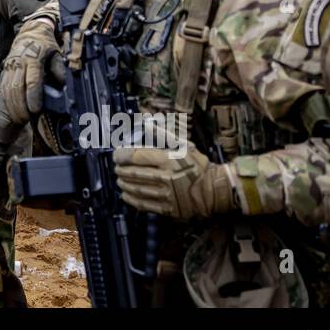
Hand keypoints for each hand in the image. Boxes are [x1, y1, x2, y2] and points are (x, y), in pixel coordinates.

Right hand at [0, 14, 60, 122]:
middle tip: (26, 120)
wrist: (30, 32)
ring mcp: (11, 66)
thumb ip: (59, 70)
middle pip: (17, 88)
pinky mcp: (6, 69)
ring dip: (13, 105)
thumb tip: (61, 85)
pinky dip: (7, 100)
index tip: (35, 110)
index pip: (32, 80)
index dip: (33, 97)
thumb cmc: (46, 45)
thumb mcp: (57, 53)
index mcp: (34, 59)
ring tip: (20, 119)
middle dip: (21, 106)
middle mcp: (20, 62)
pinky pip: (4, 87)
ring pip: (8, 89)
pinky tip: (12, 110)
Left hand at [113, 146, 234, 219]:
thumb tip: (147, 121)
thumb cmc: (196, 165)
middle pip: (134, 173)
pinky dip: (132, 200)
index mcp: (168, 160)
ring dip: (124, 184)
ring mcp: (167, 195)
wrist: (213, 190)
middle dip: (121, 171)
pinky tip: (126, 195)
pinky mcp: (168, 209)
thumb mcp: (182, 145)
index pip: (136, 156)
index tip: (116, 155)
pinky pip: (145, 205)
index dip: (122, 156)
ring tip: (119, 181)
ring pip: (137, 189)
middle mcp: (165, 177)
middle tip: (116, 169)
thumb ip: (163, 134)